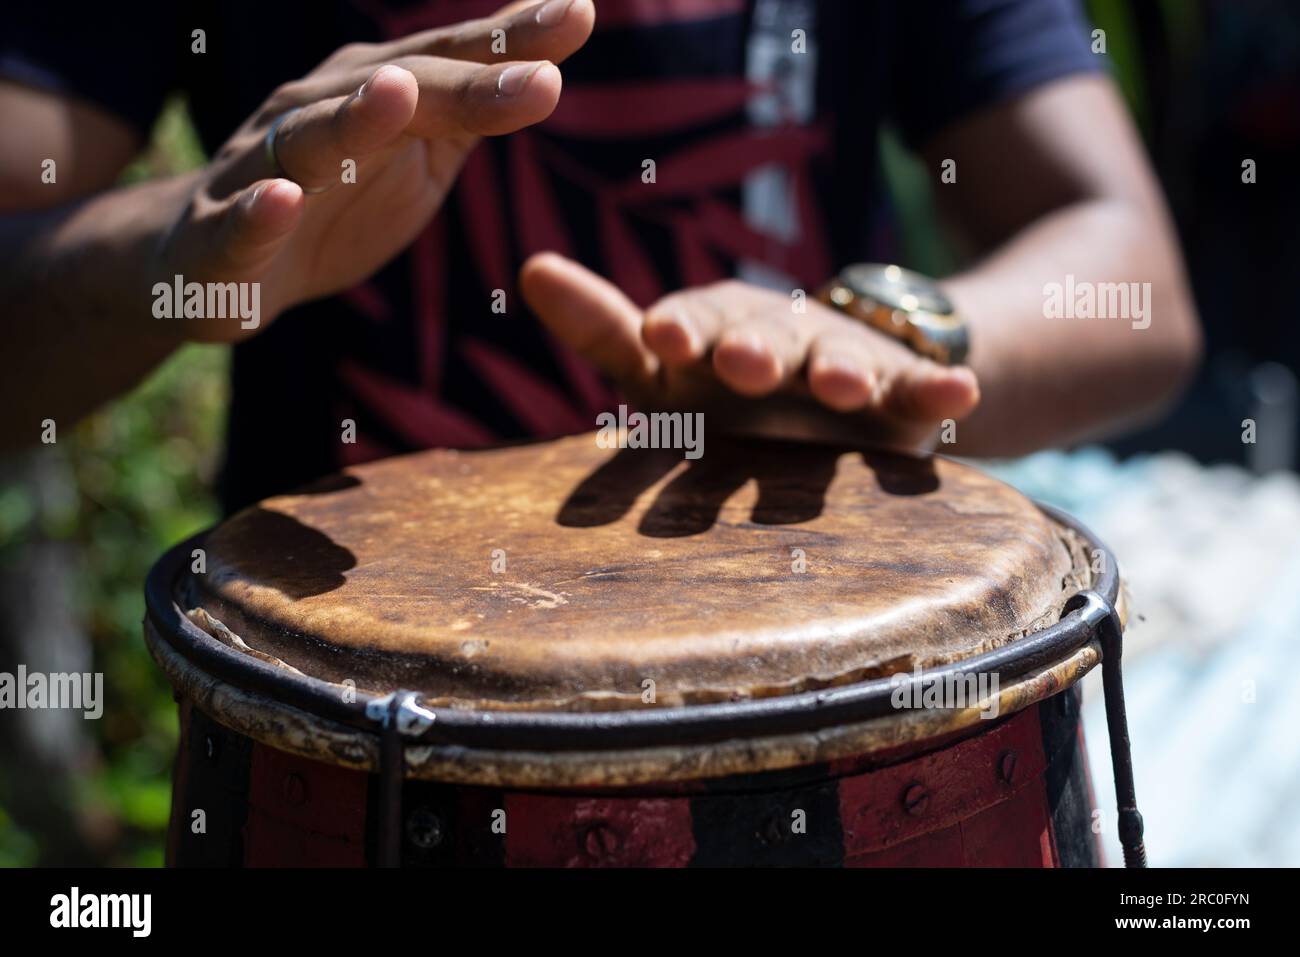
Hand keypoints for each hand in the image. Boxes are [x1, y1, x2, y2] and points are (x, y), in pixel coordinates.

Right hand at [151, 0, 593, 342]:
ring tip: (398, 96)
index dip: (514, 42)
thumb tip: (544, 56)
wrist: (211, 262)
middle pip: (398, 94)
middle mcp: (318, 114)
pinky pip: (240, 222)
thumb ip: (473, 106)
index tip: (581, 15)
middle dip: (466, 83)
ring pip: (309, 140)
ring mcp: (263, 170)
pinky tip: (283, 201)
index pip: (453, 63)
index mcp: (373, 96)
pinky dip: (259, 212)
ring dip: (353, 119)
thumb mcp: (417, 150)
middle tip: (540, 77)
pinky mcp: (222, 238)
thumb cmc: (333, 197)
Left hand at [519, 253, 980, 450]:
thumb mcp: (662, 366)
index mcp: (713, 334)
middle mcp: (775, 341)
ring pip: (839, 362)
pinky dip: (936, 388)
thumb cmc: (723, 384)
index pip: (691, 322)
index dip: (678, 325)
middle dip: (753, 348)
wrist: (837, 386)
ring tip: (838, 384)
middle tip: (739, 362)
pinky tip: (957, 392)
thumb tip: (528, 267)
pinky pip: (918, 390)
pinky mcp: (896, 394)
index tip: (660, 334)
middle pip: (765, 338)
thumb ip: (603, 329)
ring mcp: (839, 364)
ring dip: (838, 368)